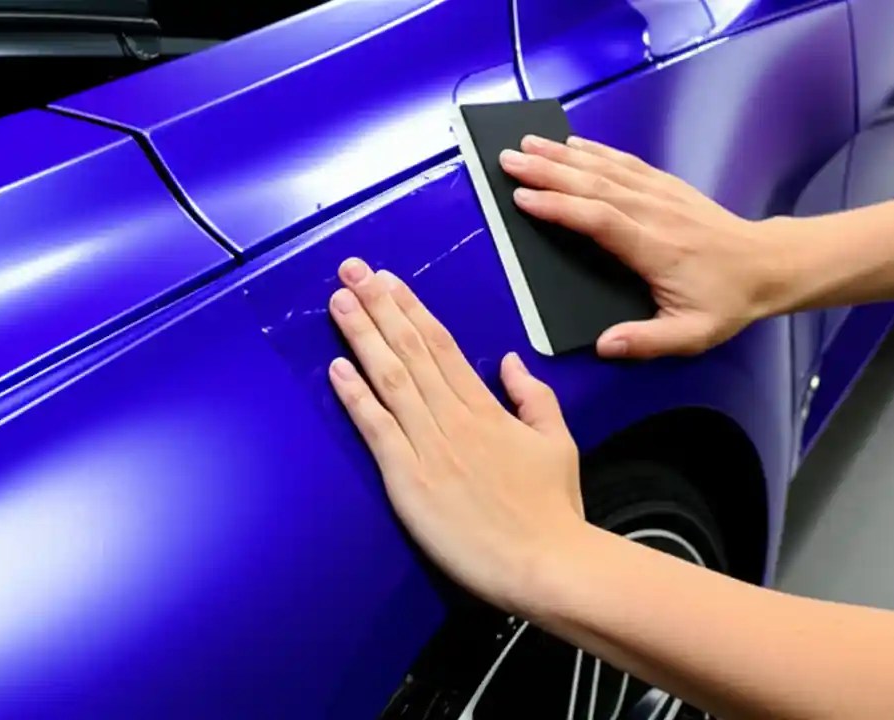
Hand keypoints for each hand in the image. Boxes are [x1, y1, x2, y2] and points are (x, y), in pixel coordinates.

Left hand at [326, 258, 585, 615]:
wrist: (546, 561)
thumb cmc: (552, 509)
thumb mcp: (557, 442)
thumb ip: (533, 397)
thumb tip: (511, 361)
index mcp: (486, 406)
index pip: (441, 344)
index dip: (410, 308)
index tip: (387, 280)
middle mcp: (453, 416)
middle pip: (409, 350)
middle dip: (378, 306)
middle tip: (350, 270)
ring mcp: (428, 446)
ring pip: (389, 378)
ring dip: (361, 336)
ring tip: (338, 301)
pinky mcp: (409, 479)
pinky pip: (377, 428)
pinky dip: (355, 396)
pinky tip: (336, 367)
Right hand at [501, 134, 786, 358]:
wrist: (769, 264)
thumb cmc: (727, 301)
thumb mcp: (692, 334)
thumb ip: (646, 340)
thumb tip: (602, 345)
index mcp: (656, 249)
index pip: (600, 221)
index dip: (560, 207)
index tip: (523, 198)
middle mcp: (655, 213)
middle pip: (594, 186)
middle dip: (548, 171)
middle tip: (507, 160)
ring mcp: (662, 194)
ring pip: (606, 168)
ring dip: (563, 155)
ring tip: (527, 144)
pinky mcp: (668, 185)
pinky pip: (626, 163)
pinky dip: (596, 150)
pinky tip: (572, 143)